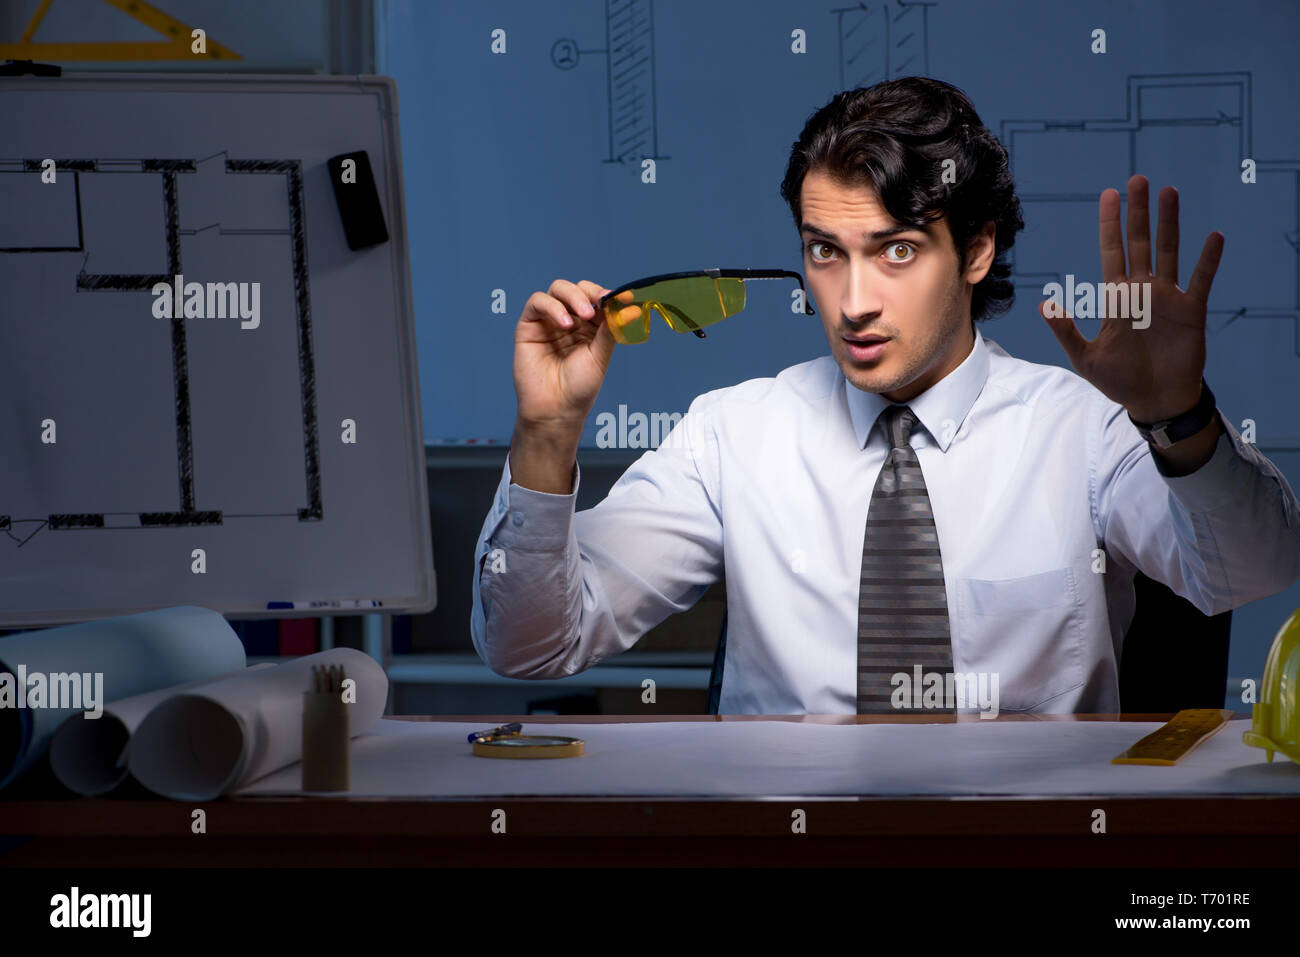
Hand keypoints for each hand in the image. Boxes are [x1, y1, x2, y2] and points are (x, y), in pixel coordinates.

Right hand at [514, 279, 632, 428]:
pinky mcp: (529, 325)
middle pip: (578, 289)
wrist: (556, 409)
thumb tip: (631, 308)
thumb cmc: (579, 387)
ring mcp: (549, 321)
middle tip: (600, 305)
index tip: (622, 298)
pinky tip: (564, 323)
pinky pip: (537, 302)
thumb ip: (611, 329)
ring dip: (573, 296)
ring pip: (558, 289)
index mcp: (590, 327)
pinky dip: (552, 306)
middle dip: (590, 293)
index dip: (607, 295)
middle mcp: (569, 320)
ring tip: (584, 315)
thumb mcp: (600, 355)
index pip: (597, 299)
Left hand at [1039, 174, 1223, 421]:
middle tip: (1138, 180)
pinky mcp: (1191, 312)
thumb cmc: (1119, 381)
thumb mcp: (1085, 357)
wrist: (1154, 401)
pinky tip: (1212, 236)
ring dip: (1170, 224)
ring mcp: (1168, 298)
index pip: (1111, 252)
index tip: (1109, 195)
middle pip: (1140, 243)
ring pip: (1168, 252)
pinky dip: (1208, 260)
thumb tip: (1044, 304)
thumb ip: (1065, 330)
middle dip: (1138, 213)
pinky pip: (1201, 281)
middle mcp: (1142, 291)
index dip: (1110, 224)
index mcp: (1116, 298)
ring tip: (1169, 192)